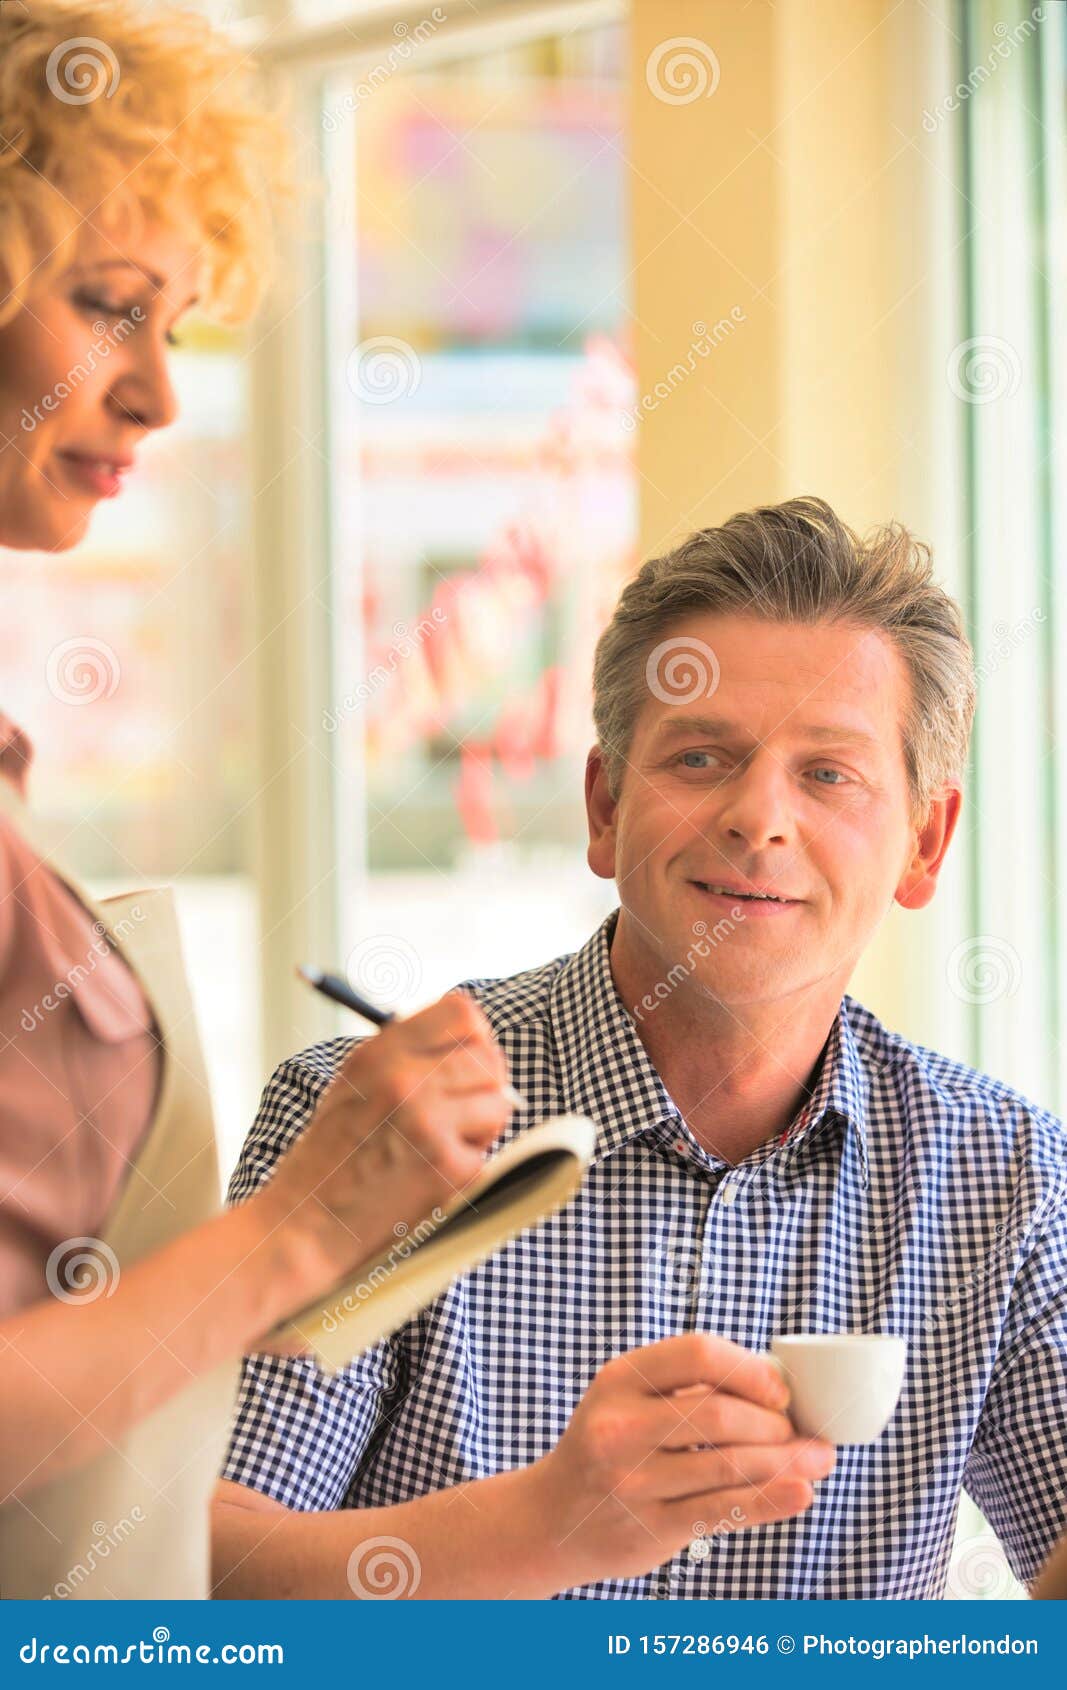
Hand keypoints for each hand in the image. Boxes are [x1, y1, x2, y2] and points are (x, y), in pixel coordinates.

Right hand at [253, 992, 512, 1288]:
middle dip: (485, 1085)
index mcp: (380, 1053)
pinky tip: (431, 1175)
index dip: (475, 1037)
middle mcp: (404, 1079)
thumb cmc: (328, 1160)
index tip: (467, 1060)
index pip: (462, 1013)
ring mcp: (428, 1122)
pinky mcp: (446, 1166)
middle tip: (462, 1112)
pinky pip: (487, 1151)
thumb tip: (471, 1046)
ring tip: (443, 1144)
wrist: (301, 1226)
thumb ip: (406, 1057)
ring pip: (499, 1101)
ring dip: (482, 1124)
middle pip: (488, 1057)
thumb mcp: (353, 1085)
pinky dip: (468, 1165)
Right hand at [531, 1333, 835, 1587]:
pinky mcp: (649, 1527)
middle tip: (805, 1436)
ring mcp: (633, 1480)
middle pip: (720, 1415)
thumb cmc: (611, 1445)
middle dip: (776, 1426)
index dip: (751, 1370)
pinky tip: (801, 1494)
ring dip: (786, 1463)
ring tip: (820, 1462)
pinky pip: (721, 1511)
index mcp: (621, 1378)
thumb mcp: (630, 1399)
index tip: (781, 1392)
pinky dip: (769, 1501)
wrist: (551, 1517)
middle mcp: (621, 1426)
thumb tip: (780, 1389)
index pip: (699, 1354)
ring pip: (728, 1467)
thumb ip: (690, 1389)